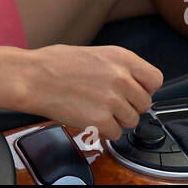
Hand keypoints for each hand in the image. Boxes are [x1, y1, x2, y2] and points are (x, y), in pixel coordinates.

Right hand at [19, 44, 163, 141]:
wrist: (32, 77)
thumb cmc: (54, 64)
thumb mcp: (94, 53)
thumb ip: (117, 67)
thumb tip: (131, 81)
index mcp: (121, 57)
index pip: (155, 79)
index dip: (145, 89)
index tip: (134, 92)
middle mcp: (121, 78)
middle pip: (144, 104)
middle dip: (129, 106)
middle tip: (109, 103)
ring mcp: (112, 100)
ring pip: (132, 121)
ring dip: (116, 120)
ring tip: (96, 110)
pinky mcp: (101, 119)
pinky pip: (115, 134)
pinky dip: (103, 131)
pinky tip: (88, 119)